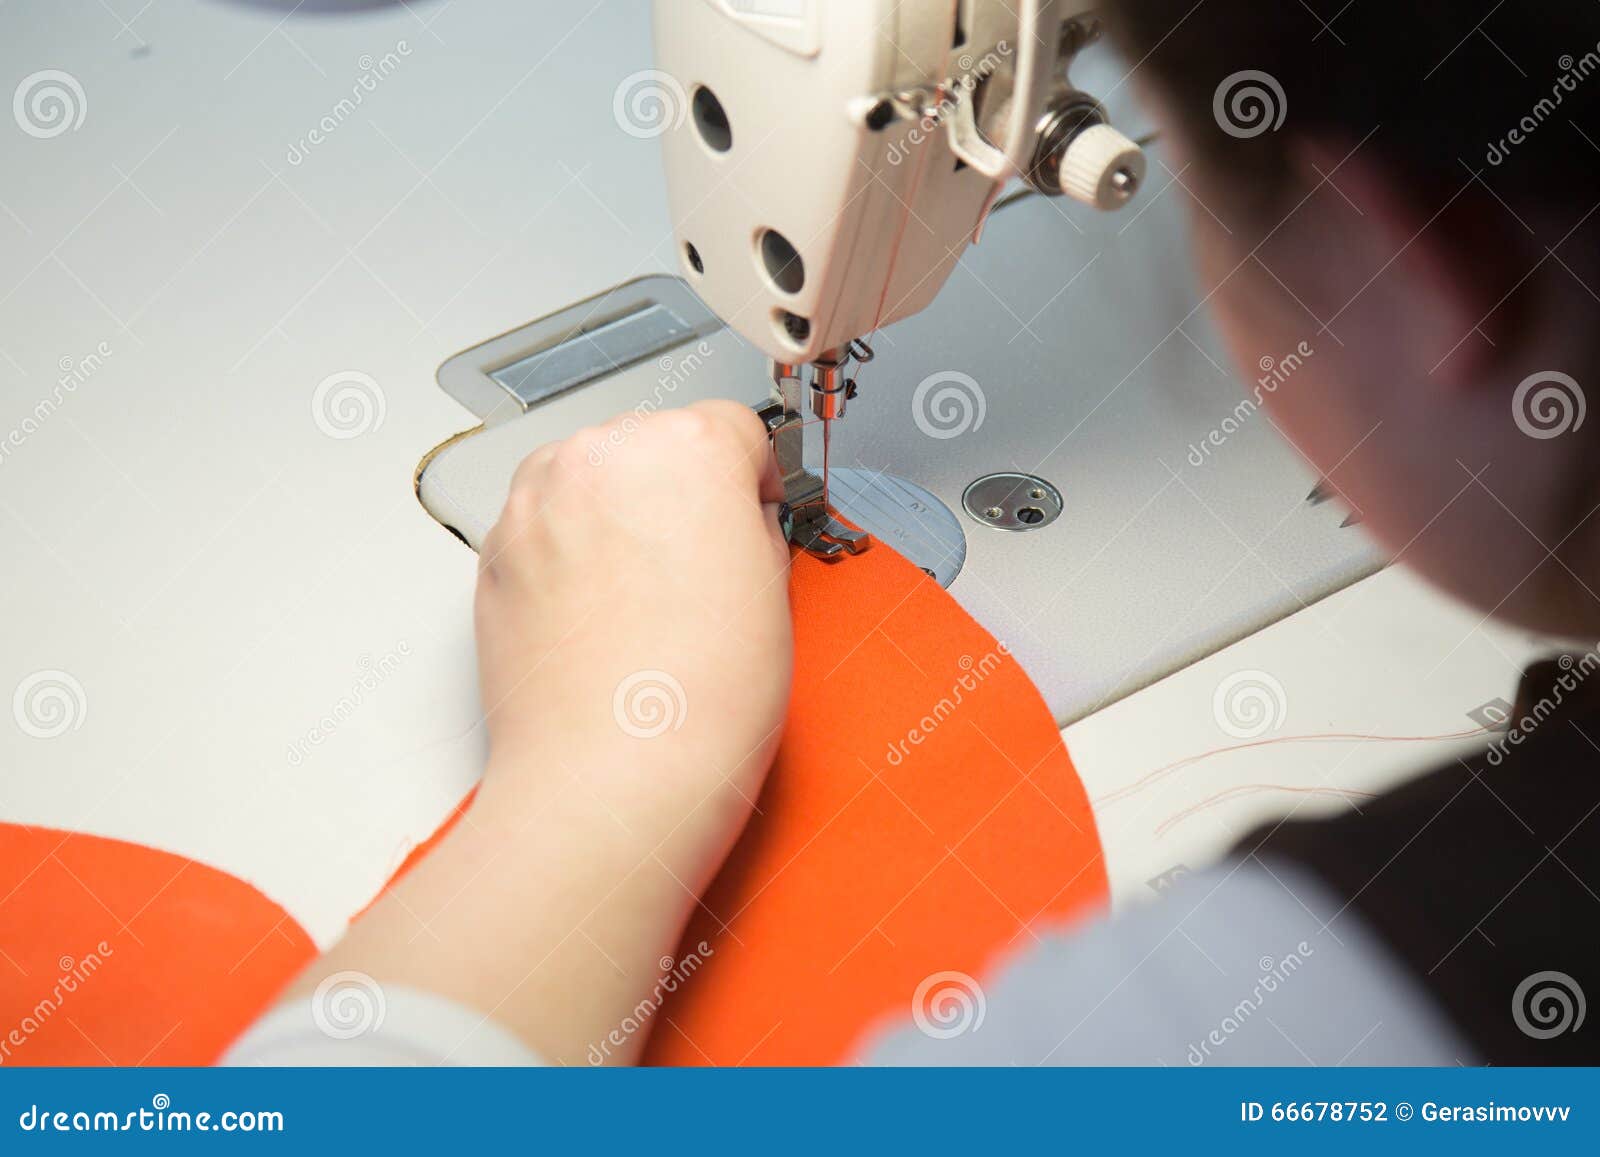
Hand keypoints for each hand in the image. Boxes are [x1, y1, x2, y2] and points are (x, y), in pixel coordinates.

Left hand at [282, 401, 792, 1065]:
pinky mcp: (495, 552)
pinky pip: (546, 527)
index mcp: (686, 447)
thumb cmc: (697, 699)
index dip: (749, 481)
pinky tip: (602, 618)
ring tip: (647, 599)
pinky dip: (570, 555)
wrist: (613, 778)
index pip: (731, 428)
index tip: (749, 518)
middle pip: (653, 444)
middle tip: (700, 569)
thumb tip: (727, 521)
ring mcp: (536, 501)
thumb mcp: (772, 587)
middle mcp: (600, 456)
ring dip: (617, 518)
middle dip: (677, 494)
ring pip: (592, 481)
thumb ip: (745, 523)